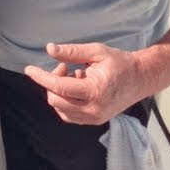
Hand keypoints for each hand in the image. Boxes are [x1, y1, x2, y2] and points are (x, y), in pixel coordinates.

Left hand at [22, 41, 151, 124]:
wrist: (141, 79)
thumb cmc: (120, 63)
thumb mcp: (96, 52)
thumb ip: (72, 51)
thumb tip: (49, 49)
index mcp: (95, 91)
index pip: (59, 87)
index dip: (41, 77)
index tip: (28, 69)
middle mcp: (94, 109)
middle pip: (56, 100)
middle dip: (52, 82)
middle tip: (65, 67)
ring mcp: (94, 118)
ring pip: (60, 109)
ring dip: (59, 92)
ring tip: (74, 76)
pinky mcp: (94, 120)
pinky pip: (68, 114)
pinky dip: (64, 101)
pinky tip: (76, 87)